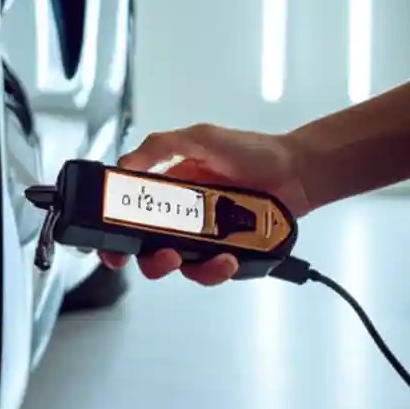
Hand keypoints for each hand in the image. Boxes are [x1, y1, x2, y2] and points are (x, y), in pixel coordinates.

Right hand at [100, 123, 312, 284]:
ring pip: (181, 265)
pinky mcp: (228, 251)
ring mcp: (205, 236)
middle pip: (149, 250)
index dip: (115, 235)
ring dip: (185, 267)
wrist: (297, 171)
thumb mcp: (201, 138)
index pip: (130, 215)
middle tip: (161, 255)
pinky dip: (216, 269)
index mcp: (168, 189)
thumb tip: (125, 163)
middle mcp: (182, 216)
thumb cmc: (254, 152)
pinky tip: (226, 258)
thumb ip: (161, 146)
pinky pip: (212, 270)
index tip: (112, 246)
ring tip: (195, 258)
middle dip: (148, 260)